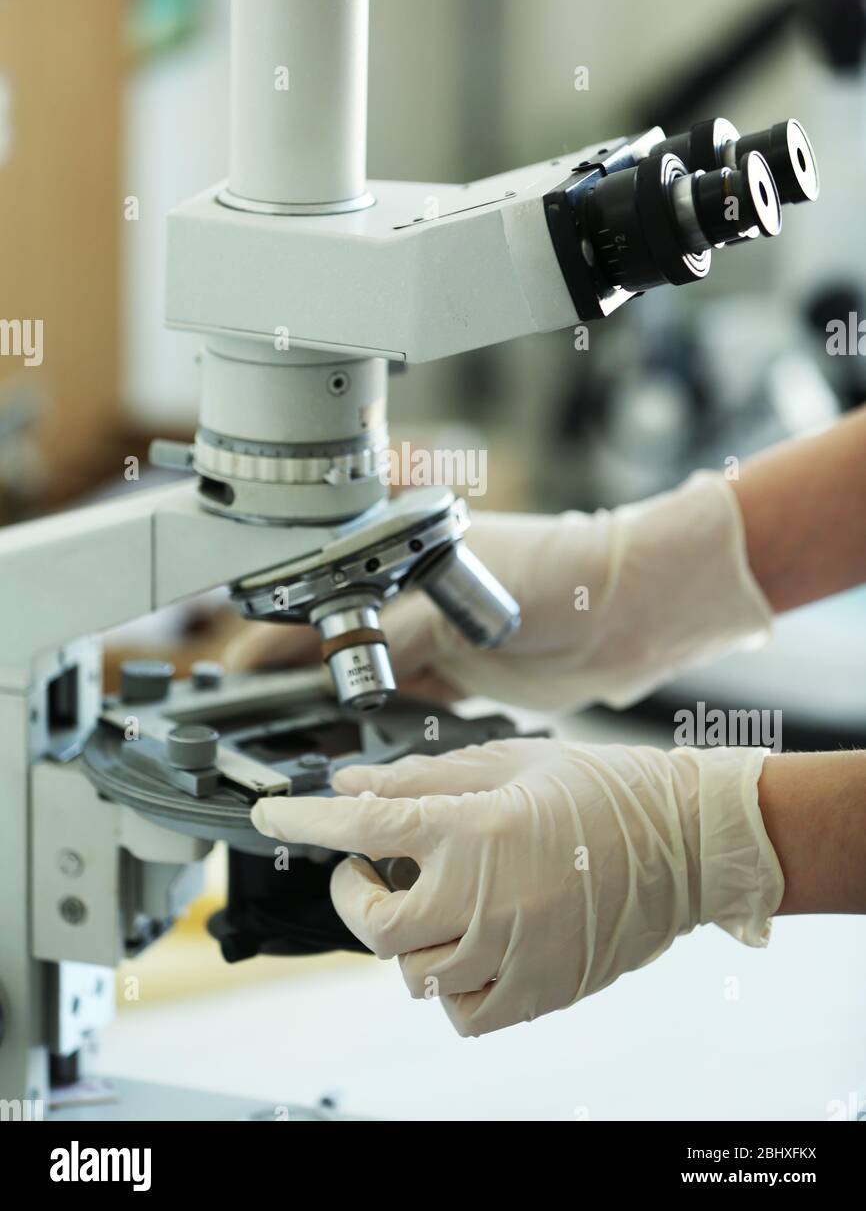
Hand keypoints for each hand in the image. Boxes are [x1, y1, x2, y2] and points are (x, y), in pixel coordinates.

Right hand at [229, 471, 771, 711]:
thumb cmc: (552, 573)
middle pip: (334, 644)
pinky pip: (405, 701)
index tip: (234, 677)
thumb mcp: (453, 602)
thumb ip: (387, 635)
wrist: (628, 610)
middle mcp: (407, 594)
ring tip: (293, 744)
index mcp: (397, 552)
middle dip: (296, 682)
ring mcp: (434, 636)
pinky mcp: (461, 675)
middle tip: (254, 724)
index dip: (273, 637)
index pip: (315, 597)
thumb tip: (332, 666)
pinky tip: (352, 743)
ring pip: (365, 678)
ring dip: (335, 708)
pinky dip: (380, 721)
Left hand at [251, 737, 782, 1036]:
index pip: (362, 826)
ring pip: (413, 972)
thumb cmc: (601, 790)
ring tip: (434, 901)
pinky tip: (467, 948)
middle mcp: (483, 897)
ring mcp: (511, 952)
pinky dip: (449, 987)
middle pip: (373, 923)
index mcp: (474, 828)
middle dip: (352, 895)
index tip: (270, 818)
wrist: (686, 840)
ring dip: (406, 936)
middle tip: (365, 869)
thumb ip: (422, 777)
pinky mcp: (539, 991)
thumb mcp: (508, 761)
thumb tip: (350, 784)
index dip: (303, 820)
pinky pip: (462, 1013)